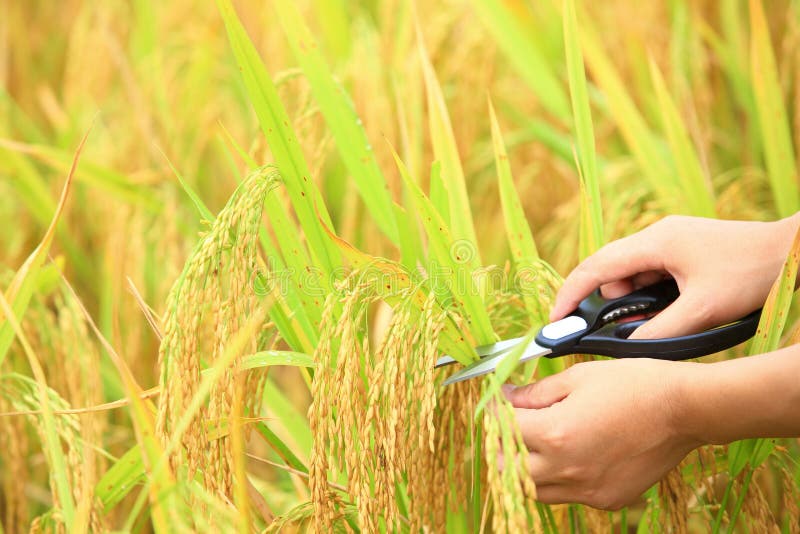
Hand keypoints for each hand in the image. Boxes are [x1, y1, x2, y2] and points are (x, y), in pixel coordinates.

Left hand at [504, 358, 699, 509]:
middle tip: (509, 426)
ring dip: (526, 468)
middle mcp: (567, 469)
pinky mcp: (608, 499)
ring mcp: (588, 490)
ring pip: (536, 490)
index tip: (496, 403)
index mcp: (556, 434)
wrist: (685, 410)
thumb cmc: (634, 385)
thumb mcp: (578, 378)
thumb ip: (537, 393)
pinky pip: (569, 496)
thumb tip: (508, 397)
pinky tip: (572, 455)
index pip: (504, 430)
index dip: (494, 413)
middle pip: (509, 469)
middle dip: (501, 446)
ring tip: (536, 443)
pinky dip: (560, 479)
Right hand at [549, 214, 799, 337]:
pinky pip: (652, 273)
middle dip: (606, 302)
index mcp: (655, 242)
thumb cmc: (751, 273)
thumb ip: (659, 331)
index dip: (571, 293)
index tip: (556, 319)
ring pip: (633, 274)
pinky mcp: (683, 249)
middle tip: (609, 332)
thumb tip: (626, 348)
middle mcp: (657, 235)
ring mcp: (671, 240)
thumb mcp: (702, 310)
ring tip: (655, 322)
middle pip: (611, 269)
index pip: (597, 266)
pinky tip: (670, 310)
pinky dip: (651, 295)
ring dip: (634, 301)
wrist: (793, 250)